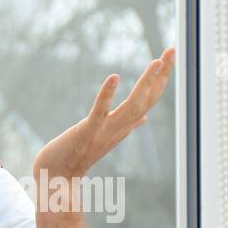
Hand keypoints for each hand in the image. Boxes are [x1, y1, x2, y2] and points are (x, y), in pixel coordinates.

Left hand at [33, 47, 174, 181]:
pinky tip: (113, 77)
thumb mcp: (105, 137)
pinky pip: (99, 112)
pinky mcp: (85, 132)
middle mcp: (117, 130)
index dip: (160, 80)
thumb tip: (143, 119)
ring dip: (146, 84)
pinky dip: (107, 95)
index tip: (169, 58)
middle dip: (161, 76)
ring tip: (158, 61)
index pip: (148, 101)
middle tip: (172, 50)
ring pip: (132, 107)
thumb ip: (125, 126)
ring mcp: (103, 132)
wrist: (54, 177)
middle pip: (147, 101)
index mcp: (122, 128)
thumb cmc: (76, 155)